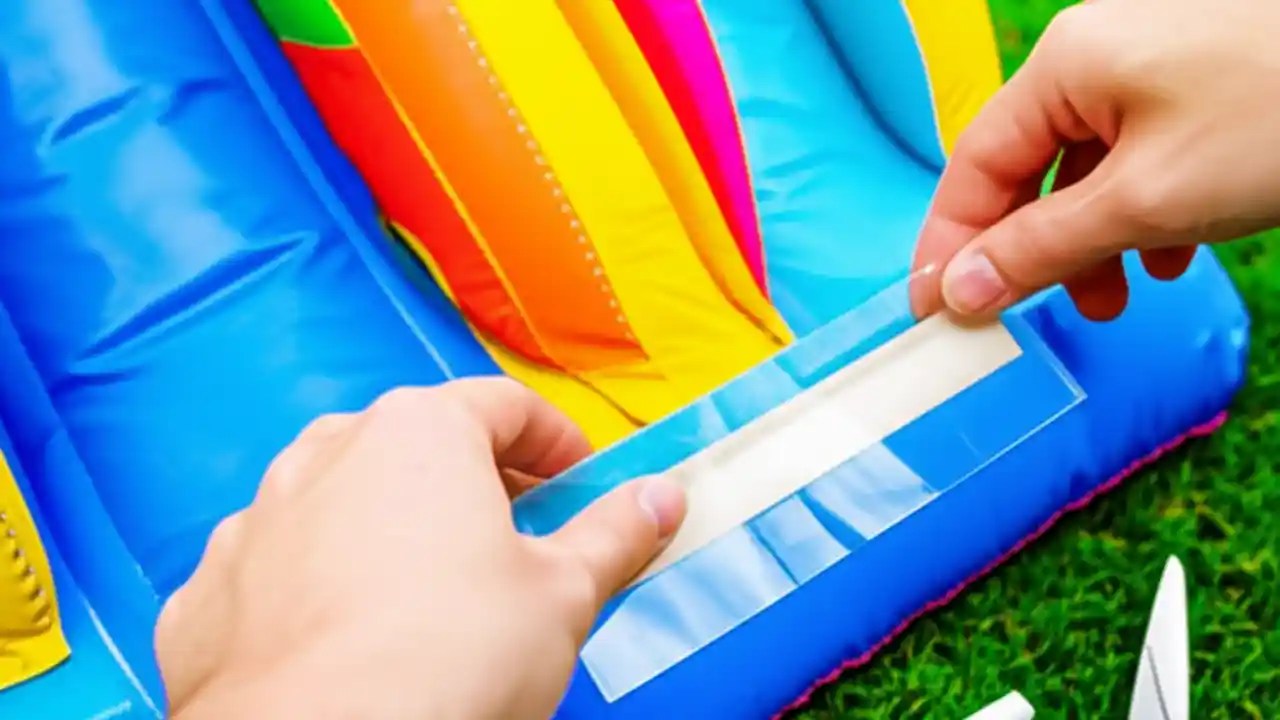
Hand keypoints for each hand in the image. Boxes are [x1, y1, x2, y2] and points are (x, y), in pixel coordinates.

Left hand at [154, 378, 685, 719]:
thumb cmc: (451, 660)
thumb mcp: (563, 595)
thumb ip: (614, 535)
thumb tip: (660, 499)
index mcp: (420, 432)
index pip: (505, 406)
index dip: (556, 442)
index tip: (581, 482)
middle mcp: (328, 454)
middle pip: (417, 446)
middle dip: (472, 483)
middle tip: (515, 538)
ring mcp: (257, 521)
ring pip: (339, 501)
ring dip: (387, 529)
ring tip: (428, 593)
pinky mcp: (209, 593)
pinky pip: (276, 570)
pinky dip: (315, 589)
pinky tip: (347, 640)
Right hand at [913, 0, 1279, 320]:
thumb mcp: (1147, 201)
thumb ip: (1042, 248)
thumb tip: (962, 289)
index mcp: (1068, 64)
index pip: (976, 163)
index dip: (950, 242)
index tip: (935, 310)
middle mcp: (1099, 56)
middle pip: (1029, 168)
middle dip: (1031, 250)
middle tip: (1027, 317)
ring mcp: (1152, 67)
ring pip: (1088, 170)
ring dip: (1091, 242)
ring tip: (1115, 299)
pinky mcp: (1198, 88)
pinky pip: (1140, 158)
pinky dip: (1141, 214)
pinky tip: (1171, 254)